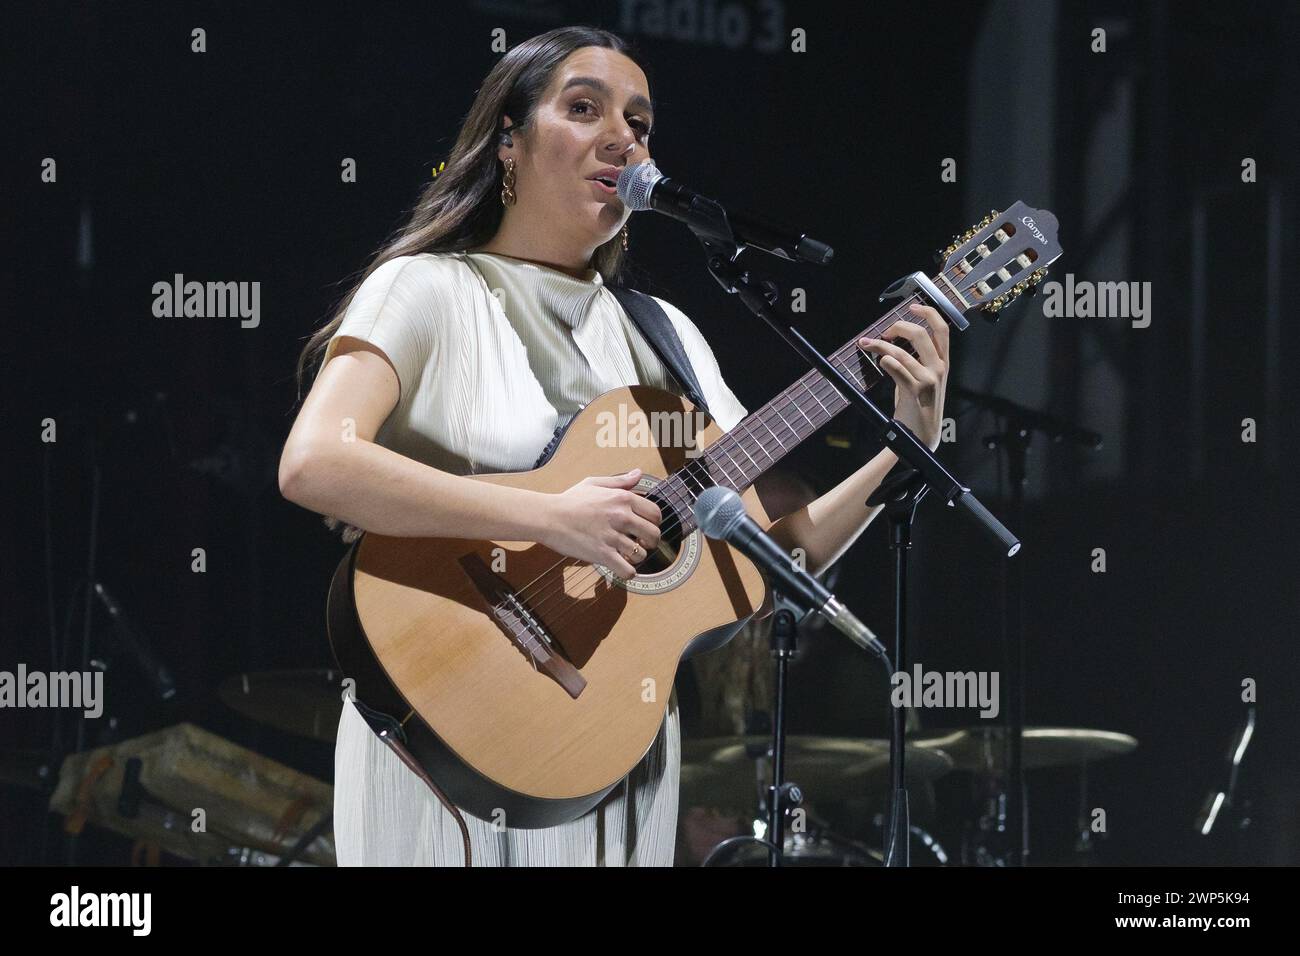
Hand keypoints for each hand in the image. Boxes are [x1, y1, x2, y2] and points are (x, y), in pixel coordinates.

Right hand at [538, 468, 661, 578]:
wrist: (548, 517)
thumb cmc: (569, 500)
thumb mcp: (594, 483)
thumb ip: (620, 481)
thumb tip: (638, 474)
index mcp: (622, 498)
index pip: (655, 513)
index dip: (655, 523)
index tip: (646, 528)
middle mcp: (621, 516)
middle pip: (654, 535)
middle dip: (651, 542)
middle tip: (641, 544)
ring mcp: (612, 536)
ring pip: (642, 554)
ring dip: (637, 558)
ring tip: (626, 555)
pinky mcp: (602, 554)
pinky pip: (627, 570)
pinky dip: (628, 572)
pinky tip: (621, 567)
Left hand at [857, 302, 949, 450]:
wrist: (922, 436)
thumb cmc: (919, 408)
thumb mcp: (921, 380)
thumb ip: (912, 362)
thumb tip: (891, 349)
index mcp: (943, 363)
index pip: (942, 329)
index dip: (928, 313)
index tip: (912, 306)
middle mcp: (939, 368)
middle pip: (921, 333)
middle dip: (898, 326)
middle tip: (883, 331)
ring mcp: (929, 379)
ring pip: (902, 351)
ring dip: (880, 344)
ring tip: (866, 344)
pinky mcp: (916, 390)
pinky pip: (897, 368)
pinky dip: (885, 360)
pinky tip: (879, 361)